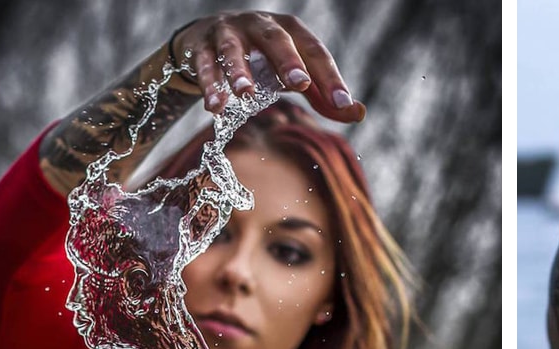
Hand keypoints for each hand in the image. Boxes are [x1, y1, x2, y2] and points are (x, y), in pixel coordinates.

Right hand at [171, 11, 365, 121]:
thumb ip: (323, 96)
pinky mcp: (200, 45)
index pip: (315, 51)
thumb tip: (357, 114)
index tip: (344, 103)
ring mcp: (228, 32)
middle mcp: (260, 24)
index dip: (330, 77)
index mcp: (290, 30)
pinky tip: (215, 107)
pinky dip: (209, 84)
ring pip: (233, 49)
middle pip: (277, 39)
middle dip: (288, 61)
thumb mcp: (295, 75)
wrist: (209, 41)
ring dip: (239, 70)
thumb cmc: (263, 60)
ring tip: (245, 94)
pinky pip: (204, 64)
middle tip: (299, 84)